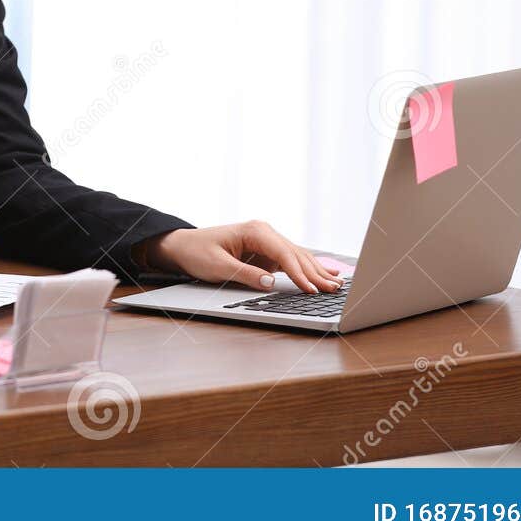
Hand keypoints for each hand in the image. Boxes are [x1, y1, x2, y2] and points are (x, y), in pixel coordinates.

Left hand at [140, 220, 342, 292]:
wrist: (184, 246)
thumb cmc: (198, 252)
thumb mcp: (218, 267)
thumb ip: (245, 275)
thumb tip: (270, 284)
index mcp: (255, 231)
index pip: (284, 253)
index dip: (299, 273)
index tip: (311, 289)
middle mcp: (264, 232)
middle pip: (296, 254)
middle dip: (316, 273)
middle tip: (335, 289)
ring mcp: (267, 242)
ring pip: (297, 257)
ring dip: (316, 272)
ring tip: (337, 284)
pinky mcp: (266, 253)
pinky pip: (290, 262)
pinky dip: (307, 271)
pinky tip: (324, 276)